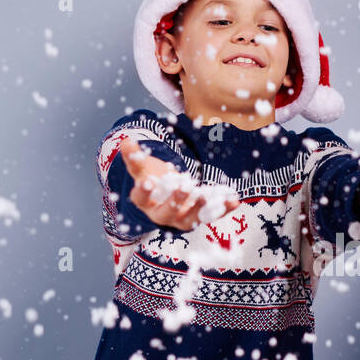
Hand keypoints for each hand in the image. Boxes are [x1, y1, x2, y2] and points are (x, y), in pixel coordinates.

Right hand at [120, 135, 239, 230]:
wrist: (167, 194)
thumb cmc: (153, 180)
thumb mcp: (143, 167)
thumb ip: (134, 156)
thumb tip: (125, 140)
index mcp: (145, 202)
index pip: (141, 199)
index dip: (143, 192)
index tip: (147, 183)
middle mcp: (162, 214)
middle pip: (167, 212)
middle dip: (176, 201)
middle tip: (184, 188)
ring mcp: (181, 219)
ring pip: (191, 219)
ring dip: (201, 209)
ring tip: (208, 196)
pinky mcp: (199, 218)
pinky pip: (211, 217)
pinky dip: (223, 210)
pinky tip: (234, 201)